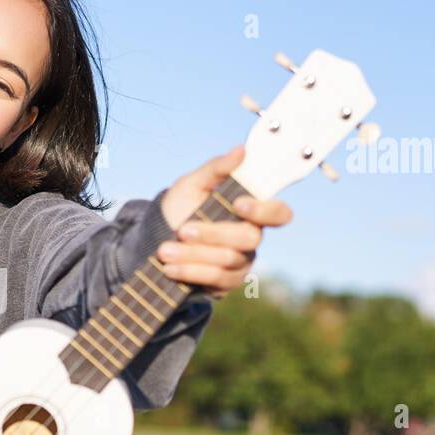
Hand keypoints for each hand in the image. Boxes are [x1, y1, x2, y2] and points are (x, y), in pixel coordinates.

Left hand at [155, 145, 292, 299]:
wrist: (156, 239)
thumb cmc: (181, 206)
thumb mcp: (192, 183)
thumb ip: (216, 169)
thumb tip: (241, 150)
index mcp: (250, 210)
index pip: (279, 213)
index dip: (264, 211)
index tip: (237, 204)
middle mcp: (250, 237)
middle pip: (248, 238)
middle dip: (213, 234)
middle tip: (182, 230)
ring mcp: (240, 262)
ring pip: (228, 260)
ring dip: (193, 255)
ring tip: (164, 251)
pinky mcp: (225, 283)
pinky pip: (215, 280)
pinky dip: (190, 272)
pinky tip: (170, 268)